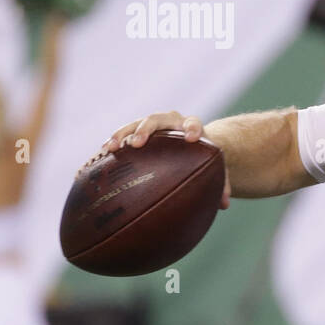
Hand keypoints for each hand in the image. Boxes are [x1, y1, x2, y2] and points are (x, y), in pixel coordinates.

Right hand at [98, 112, 230, 209]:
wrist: (191, 142)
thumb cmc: (204, 157)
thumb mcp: (215, 167)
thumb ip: (221, 183)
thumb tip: (224, 205)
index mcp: (191, 126)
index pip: (192, 123)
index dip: (191, 128)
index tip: (191, 137)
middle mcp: (170, 122)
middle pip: (156, 119)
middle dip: (146, 129)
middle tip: (138, 142)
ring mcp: (151, 125)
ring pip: (134, 125)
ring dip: (122, 135)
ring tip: (111, 148)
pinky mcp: (136, 133)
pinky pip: (121, 137)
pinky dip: (111, 145)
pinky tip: (100, 157)